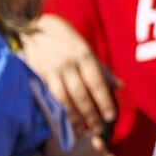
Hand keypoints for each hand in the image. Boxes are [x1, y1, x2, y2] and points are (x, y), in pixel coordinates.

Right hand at [22, 15, 115, 134]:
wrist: (34, 26)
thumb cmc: (65, 38)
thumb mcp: (86, 48)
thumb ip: (101, 69)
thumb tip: (121, 87)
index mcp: (84, 55)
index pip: (97, 82)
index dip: (104, 100)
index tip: (110, 116)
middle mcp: (69, 63)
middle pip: (82, 93)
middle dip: (91, 113)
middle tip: (98, 129)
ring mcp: (53, 69)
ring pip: (65, 98)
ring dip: (75, 116)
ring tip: (83, 129)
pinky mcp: (39, 74)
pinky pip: (51, 96)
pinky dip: (60, 110)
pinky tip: (66, 120)